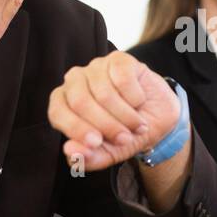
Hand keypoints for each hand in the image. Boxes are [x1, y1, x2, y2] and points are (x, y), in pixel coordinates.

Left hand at [48, 52, 180, 171]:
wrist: (158, 121)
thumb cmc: (126, 135)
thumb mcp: (108, 153)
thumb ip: (88, 157)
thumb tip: (70, 152)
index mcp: (63, 104)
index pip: (58, 113)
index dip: (76, 129)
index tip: (96, 143)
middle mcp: (75, 81)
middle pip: (80, 102)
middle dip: (106, 125)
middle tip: (124, 139)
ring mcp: (96, 67)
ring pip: (104, 93)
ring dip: (126, 116)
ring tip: (137, 126)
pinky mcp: (118, 59)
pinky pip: (123, 80)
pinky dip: (135, 97)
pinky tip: (139, 102)